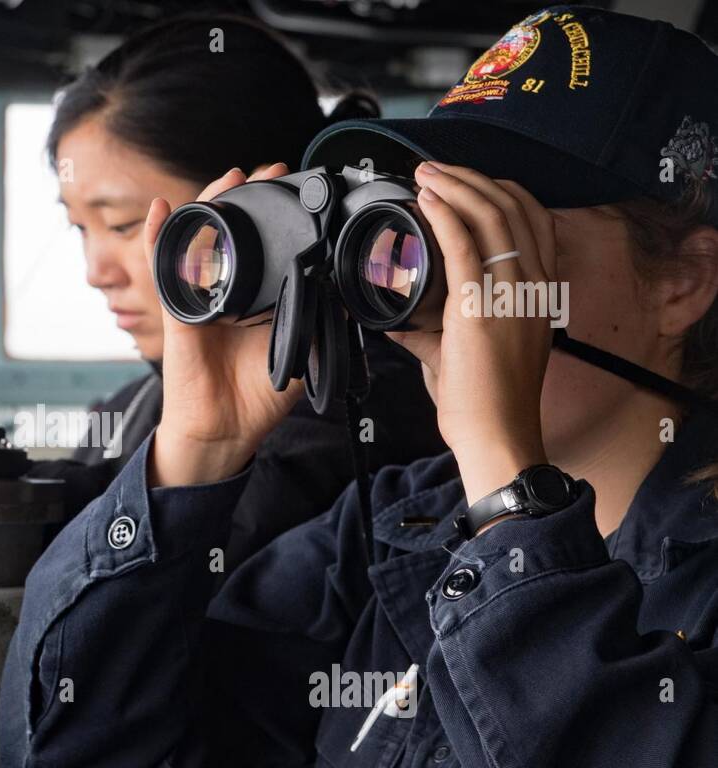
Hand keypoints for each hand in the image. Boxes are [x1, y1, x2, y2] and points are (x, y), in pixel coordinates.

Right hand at [144, 164, 305, 486]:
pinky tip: (163, 208)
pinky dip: (158, 235)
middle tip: (270, 170)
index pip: (265, 242)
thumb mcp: (303, 351)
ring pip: (198, 237)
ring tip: (228, 178)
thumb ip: (321, 321)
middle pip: (230, 229)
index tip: (300, 188)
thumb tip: (349, 289)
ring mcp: (199, 295)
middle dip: (248, 195)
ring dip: (209, 203)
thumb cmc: (258, 396)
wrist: (226, 428)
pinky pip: (162, 267)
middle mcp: (227, 289)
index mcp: (257, 296)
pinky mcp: (177, 309)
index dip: (279, 213)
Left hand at [386, 162, 556, 505]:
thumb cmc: (484, 401)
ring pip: (493, 218)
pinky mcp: (482, 308)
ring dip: (457, 187)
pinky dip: (447, 216)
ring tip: (428, 174)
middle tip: (436, 168)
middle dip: (472, 179)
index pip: (533, 221)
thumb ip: (435, 332)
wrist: (496, 434)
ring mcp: (512, 294)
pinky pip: (467, 247)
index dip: (501, 191)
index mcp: (536, 292)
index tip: (467, 181)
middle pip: (513, 209)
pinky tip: (429, 201)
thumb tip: (396, 323)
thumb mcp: (465, 354)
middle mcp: (532, 286)